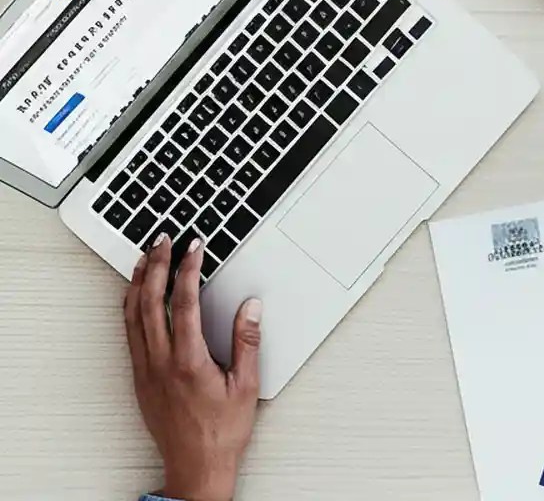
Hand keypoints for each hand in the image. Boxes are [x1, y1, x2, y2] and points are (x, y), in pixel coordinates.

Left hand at [123, 234, 262, 500]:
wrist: (196, 466)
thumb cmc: (222, 432)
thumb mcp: (246, 386)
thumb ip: (247, 343)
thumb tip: (250, 308)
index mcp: (189, 362)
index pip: (184, 303)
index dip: (188, 269)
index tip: (194, 248)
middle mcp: (161, 362)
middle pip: (151, 302)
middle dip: (156, 265)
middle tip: (164, 241)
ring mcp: (146, 369)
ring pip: (132, 315)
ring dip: (138, 282)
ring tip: (145, 257)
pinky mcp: (139, 377)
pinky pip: (129, 332)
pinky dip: (131, 306)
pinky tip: (136, 295)